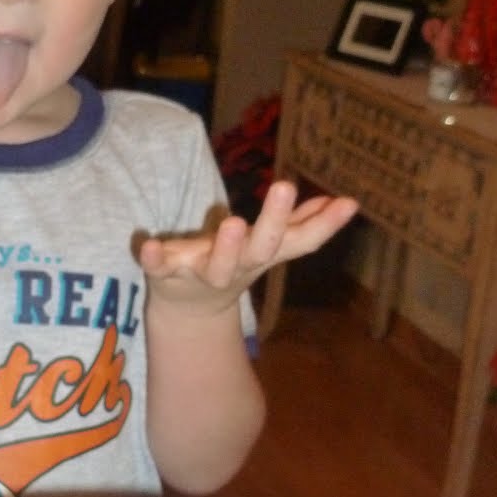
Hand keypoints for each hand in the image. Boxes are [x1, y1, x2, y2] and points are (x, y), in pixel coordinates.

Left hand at [138, 180, 358, 316]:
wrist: (188, 310)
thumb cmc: (234, 264)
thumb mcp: (271, 246)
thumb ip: (305, 225)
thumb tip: (347, 202)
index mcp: (264, 254)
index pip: (300, 241)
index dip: (324, 224)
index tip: (348, 202)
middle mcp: (238, 265)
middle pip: (261, 249)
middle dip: (273, 221)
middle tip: (284, 186)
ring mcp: (203, 272)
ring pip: (218, 266)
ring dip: (227, 247)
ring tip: (235, 222)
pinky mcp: (166, 274)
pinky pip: (158, 268)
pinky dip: (152, 257)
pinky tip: (147, 243)